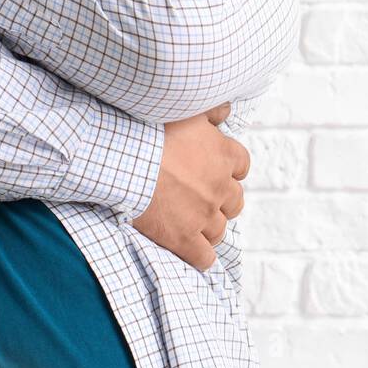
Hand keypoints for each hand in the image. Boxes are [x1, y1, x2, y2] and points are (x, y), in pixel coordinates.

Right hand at [129, 102, 246, 271]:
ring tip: (195, 223)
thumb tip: (226, 110)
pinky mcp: (184, 238)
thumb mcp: (186, 111)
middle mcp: (220, 187)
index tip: (217, 169)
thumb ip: (211, 110)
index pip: (242, 166)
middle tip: (202, 196)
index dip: (229, 169)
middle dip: (222, 200)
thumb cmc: (152, 130)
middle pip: (235, 201)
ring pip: (220, 230)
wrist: (125, 158)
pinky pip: (204, 257)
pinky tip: (193, 250)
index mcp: (224, 155)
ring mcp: (204, 215)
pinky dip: (202, 256)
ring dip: (210, 227)